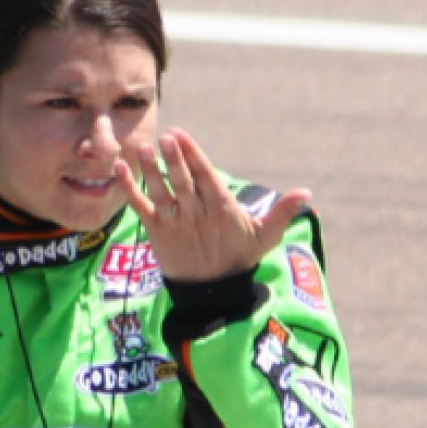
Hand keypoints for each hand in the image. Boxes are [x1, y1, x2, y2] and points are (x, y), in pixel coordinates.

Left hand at [113, 128, 311, 281]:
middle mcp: (196, 214)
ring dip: (151, 170)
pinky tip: (119, 169)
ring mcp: (174, 223)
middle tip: (165, 138)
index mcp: (221, 209)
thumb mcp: (264, 237)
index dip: (192, 155)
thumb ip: (282, 213)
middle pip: (183, 182)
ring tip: (144, 148)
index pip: (205, 176)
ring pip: (161, 193)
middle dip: (173, 160)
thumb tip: (307, 193)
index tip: (180, 134)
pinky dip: (129, 189)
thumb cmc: (238, 258)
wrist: (212, 293)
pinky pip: (140, 207)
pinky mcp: (156, 233)